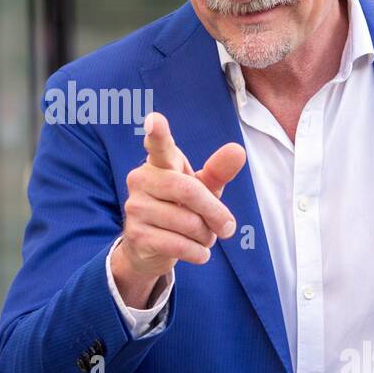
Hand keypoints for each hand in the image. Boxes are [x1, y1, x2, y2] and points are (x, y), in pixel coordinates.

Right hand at [111, 111, 245, 306]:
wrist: (150, 247)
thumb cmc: (180, 208)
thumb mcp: (202, 189)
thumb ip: (219, 171)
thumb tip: (238, 150)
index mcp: (159, 163)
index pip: (159, 145)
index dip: (157, 133)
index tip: (155, 120)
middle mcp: (141, 180)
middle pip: (189, 191)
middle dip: (215, 212)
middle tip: (227, 227)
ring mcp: (135, 207)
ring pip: (188, 222)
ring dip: (206, 236)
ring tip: (203, 237)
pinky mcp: (136, 235)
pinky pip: (179, 244)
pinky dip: (198, 252)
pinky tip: (198, 252)